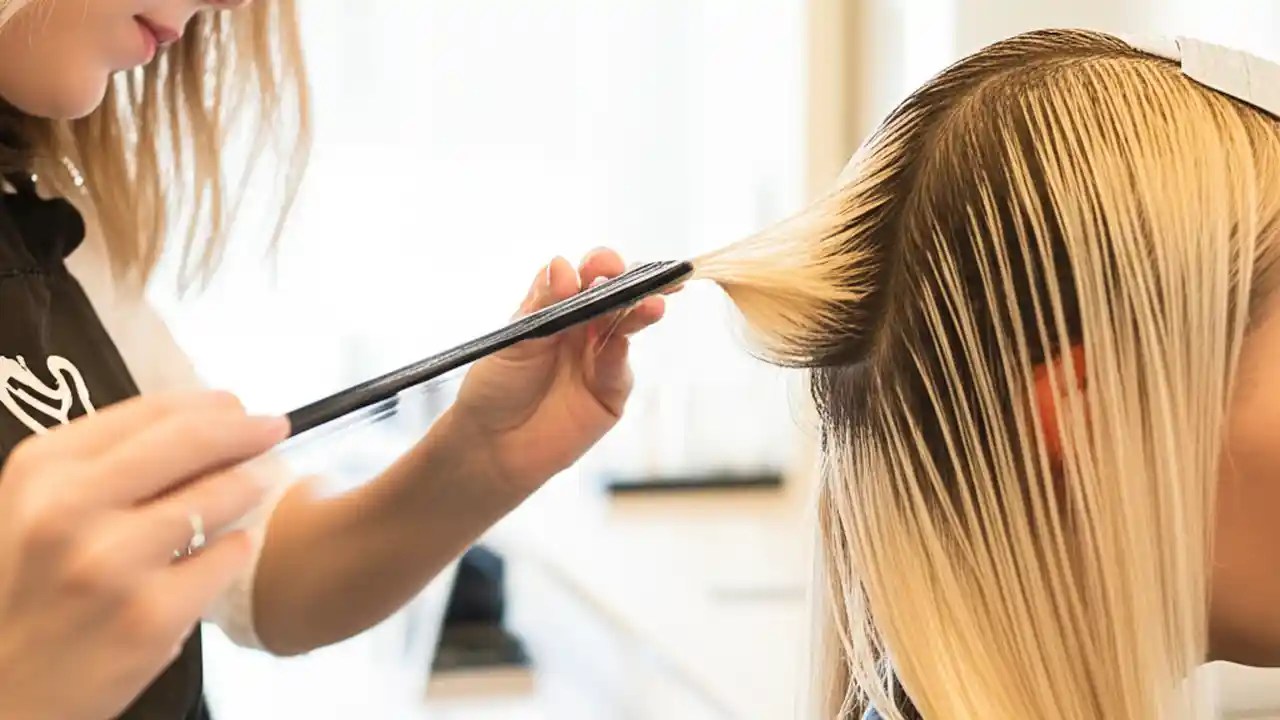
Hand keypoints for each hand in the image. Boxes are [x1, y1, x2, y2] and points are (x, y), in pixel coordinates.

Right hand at [0, 393, 286, 719]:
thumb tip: (208, 420)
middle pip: (193, 440)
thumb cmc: (35, 588)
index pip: (150, 411)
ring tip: (253, 487)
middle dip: (247, 429)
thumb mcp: (42, 508)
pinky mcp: (153, 614)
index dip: (207, 404)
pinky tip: (222, 552)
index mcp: (43, 470)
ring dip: (248, 486)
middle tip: (276, 426)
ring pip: (222, 495)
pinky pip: (228, 556)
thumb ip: (110, 464)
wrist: (9, 690)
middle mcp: (71, 509)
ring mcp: (113, 563)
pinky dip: (235, 548)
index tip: (238, 405)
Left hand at [450, 248, 668, 489]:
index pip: (584, 276)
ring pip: (627, 328)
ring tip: (652, 303)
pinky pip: (620, 370)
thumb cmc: (495, 387)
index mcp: (557, 307)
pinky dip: (620, 355)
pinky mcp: (610, 393)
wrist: (491, 446)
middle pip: (614, 296)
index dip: (597, 265)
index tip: (602, 264)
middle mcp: (583, 329)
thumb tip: (562, 265)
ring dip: (640, 312)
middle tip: (632, 275)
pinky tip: (618, 343)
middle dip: (629, 281)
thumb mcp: (513, 341)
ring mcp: (599, 359)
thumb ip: (542, 307)